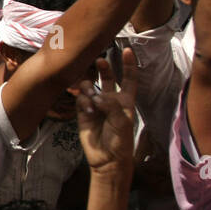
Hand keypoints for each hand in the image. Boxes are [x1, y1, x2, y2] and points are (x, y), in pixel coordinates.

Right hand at [75, 48, 137, 176]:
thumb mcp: (122, 121)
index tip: (128, 50)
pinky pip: (81, 99)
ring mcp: (96, 105)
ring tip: (91, 97)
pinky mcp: (83, 113)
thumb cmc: (120, 141)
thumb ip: (111, 104)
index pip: (129, 78)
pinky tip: (88, 111)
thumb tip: (96, 96)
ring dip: (90, 88)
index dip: (129, 64)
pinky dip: (83, 101)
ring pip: (91, 87)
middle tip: (100, 61)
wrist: (106, 159)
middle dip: (104, 68)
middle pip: (108, 77)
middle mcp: (111, 100)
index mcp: (125, 101)